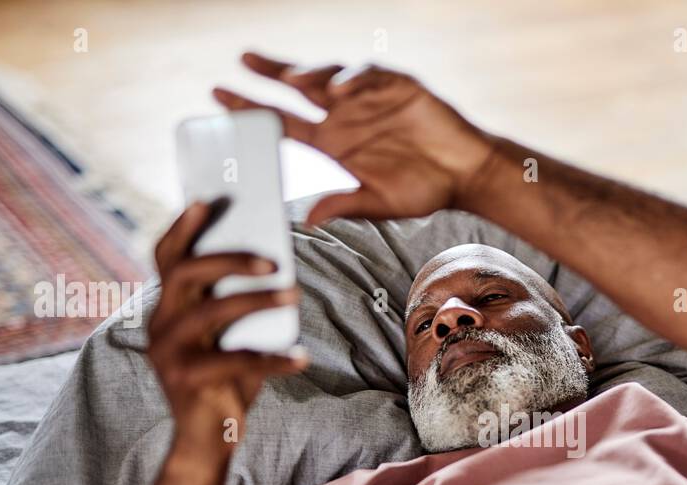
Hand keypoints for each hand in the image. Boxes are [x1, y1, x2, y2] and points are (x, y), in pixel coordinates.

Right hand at [147, 201, 307, 455]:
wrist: (208, 442)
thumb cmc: (227, 382)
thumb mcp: (232, 337)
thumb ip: (237, 302)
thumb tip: (274, 261)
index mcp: (169, 308)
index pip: (167, 258)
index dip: (182, 227)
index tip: (206, 199)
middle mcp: (160, 324)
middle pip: (185, 273)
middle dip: (228, 259)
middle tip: (274, 259)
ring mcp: (167, 353)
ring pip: (210, 312)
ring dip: (256, 300)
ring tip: (294, 295)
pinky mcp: (185, 381)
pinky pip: (234, 361)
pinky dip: (272, 358)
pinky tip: (301, 357)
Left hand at [213, 53, 496, 224]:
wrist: (466, 173)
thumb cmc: (424, 191)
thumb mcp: (381, 203)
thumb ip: (346, 204)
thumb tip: (308, 220)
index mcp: (334, 145)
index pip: (284, 124)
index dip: (254, 111)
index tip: (220, 100)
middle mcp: (344, 117)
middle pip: (296, 91)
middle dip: (268, 75)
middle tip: (240, 62)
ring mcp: (368, 98)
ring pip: (327, 78)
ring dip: (307, 75)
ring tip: (291, 81)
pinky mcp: (395, 85)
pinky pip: (366, 75)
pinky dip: (349, 78)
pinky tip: (337, 89)